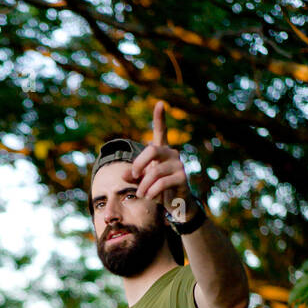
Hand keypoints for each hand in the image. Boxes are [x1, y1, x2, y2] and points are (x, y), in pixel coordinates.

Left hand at [128, 101, 192, 217]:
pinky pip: (162, 183)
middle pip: (152, 150)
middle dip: (138, 164)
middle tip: (133, 176)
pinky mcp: (182, 178)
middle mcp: (172, 154)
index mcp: (162, 151)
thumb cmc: (158, 190)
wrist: (177, 205)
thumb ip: (133, 175)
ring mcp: (178, 165)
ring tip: (140, 194)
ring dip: (143, 185)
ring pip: (155, 171)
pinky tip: (149, 197)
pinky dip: (152, 192)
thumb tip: (124, 175)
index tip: (160, 103)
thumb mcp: (142, 181)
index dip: (160, 118)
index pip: (161, 131)